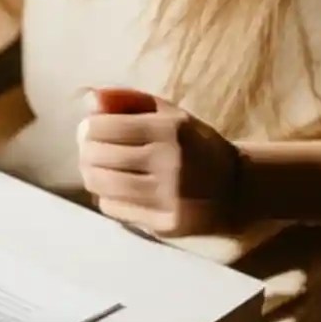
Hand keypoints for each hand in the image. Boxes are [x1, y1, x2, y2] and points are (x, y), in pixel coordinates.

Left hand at [77, 87, 243, 236]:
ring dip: (91, 175)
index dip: (89, 128)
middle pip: (97, 156)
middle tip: (89, 151)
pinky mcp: (166, 222)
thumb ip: (128, 101)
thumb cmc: (192, 146)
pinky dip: (106, 197)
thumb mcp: (170, 114)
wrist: (235, 189)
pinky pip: (113, 208)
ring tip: (97, 169)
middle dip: (86, 152)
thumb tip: (88, 99)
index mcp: (172, 129)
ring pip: (102, 184)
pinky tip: (116, 190)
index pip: (104, 127)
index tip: (91, 129)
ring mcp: (169, 195)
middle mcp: (171, 162)